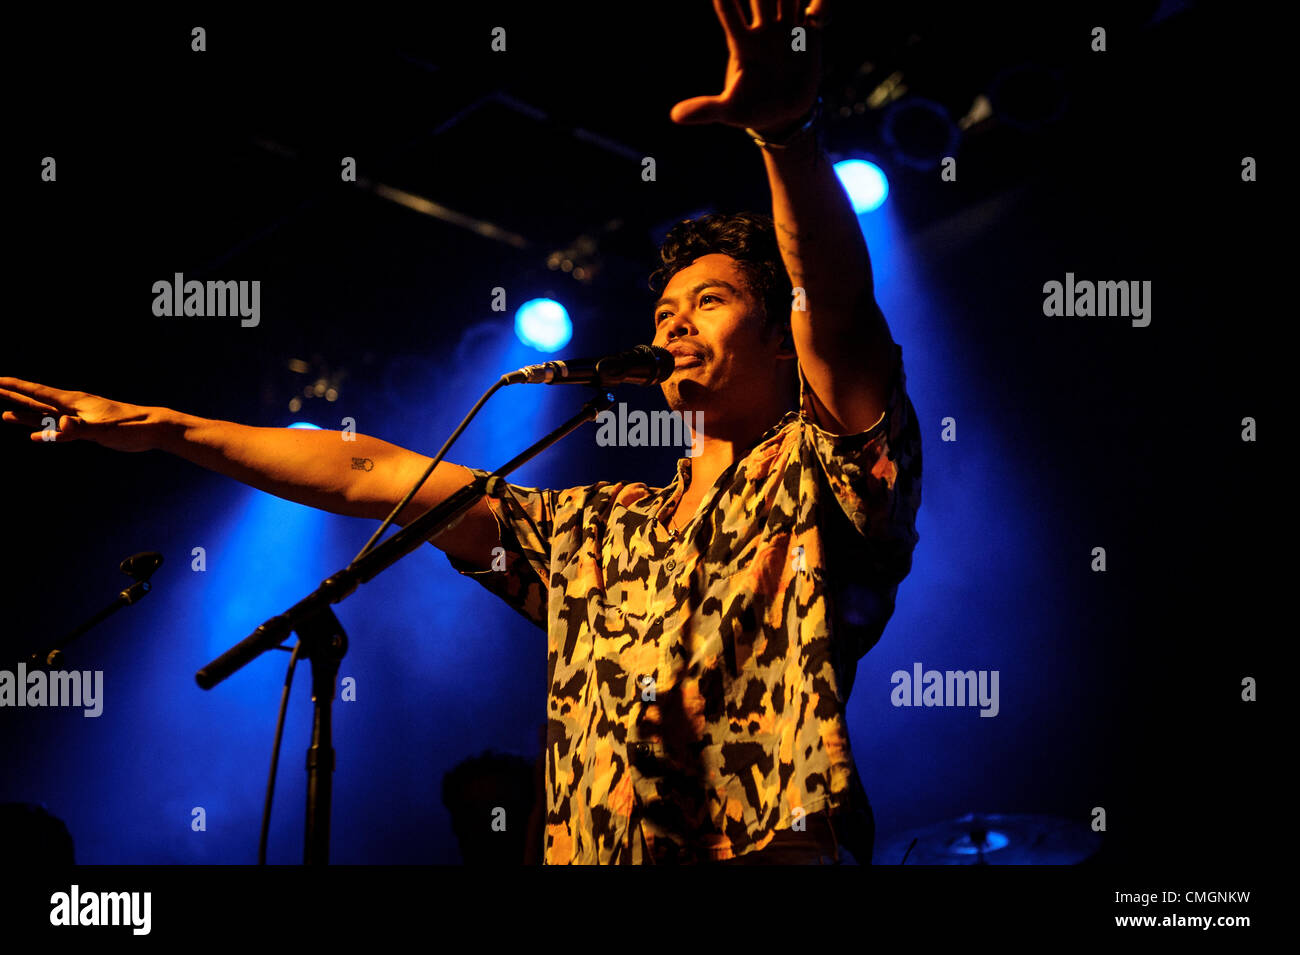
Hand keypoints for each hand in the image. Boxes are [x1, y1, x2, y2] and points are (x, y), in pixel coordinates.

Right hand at [0, 377, 164, 451]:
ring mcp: (79, 418)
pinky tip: (36, 435)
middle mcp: (72, 407)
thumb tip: (60, 426)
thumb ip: (79, 428)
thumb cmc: (130, 426)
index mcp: (73, 402)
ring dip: (25, 415)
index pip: (36, 392)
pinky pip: (59, 430)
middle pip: (35, 401)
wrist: (152, 428)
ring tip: (4, 415)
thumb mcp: (102, 429)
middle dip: (13, 396)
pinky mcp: (88, 429)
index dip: (15, 387)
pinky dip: (46, 431)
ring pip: (45, 415)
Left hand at [669, 0, 827, 133]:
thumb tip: (675, 116)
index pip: (729, 12)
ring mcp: (786, 30)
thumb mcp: (729, 111)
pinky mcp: (808, 35)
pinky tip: (820, 15)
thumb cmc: (751, 109)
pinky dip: (820, 5)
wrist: (782, 115)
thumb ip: (705, 109)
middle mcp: (763, 31)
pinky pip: (815, 11)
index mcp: (742, 44)